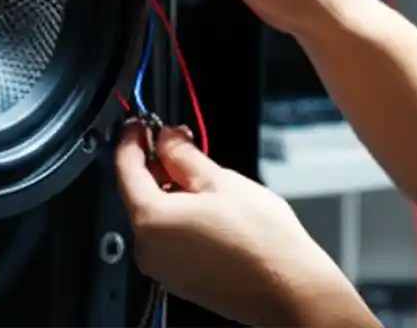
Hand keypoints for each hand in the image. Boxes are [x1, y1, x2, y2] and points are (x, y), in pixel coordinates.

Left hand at [115, 124, 378, 327]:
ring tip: (200, 177)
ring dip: (169, 191)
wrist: (290, 290)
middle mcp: (148, 248)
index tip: (141, 126)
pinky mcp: (178, 280)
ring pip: (155, 217)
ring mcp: (162, 268)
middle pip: (138, 193)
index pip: (125, 168)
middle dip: (155, 164)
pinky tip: (204, 207)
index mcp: (151, 219)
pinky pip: (168, 239)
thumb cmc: (263, 242)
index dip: (133, 140)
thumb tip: (167, 139)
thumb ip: (183, 156)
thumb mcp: (220, 181)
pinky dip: (178, 217)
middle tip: (178, 143)